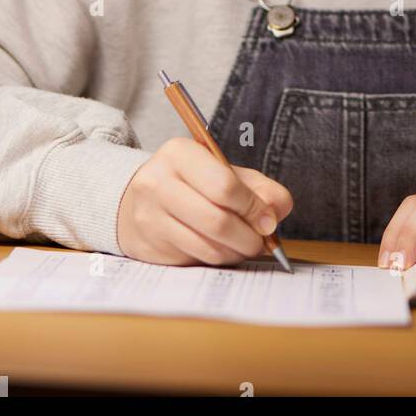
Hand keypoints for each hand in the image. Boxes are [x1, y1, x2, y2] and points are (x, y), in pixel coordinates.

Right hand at [117, 136, 292, 265]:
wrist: (138, 200)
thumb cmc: (191, 183)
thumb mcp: (224, 171)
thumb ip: (258, 187)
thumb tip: (277, 211)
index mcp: (179, 154)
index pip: (224, 186)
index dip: (253, 207)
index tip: (269, 220)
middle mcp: (157, 183)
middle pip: (217, 221)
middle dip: (249, 237)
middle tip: (263, 241)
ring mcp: (149, 218)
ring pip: (208, 247)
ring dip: (237, 252)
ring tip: (246, 245)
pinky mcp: (149, 248)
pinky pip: (196, 261)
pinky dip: (219, 259)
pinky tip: (224, 250)